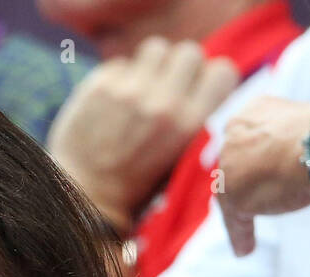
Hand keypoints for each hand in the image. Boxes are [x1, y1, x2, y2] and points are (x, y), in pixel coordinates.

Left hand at [48, 37, 238, 234]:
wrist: (87, 196)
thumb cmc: (138, 182)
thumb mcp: (182, 158)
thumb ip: (198, 118)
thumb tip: (209, 78)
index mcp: (191, 125)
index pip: (223, 70)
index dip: (210, 78)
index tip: (197, 90)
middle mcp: (163, 104)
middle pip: (188, 52)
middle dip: (180, 68)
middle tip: (167, 89)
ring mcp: (130, 92)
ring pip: (155, 48)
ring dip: (151, 65)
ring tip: (142, 90)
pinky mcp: (99, 86)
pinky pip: (121, 63)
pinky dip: (120, 77)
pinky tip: (114, 102)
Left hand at [215, 96, 309, 256]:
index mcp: (255, 110)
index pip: (251, 139)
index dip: (259, 157)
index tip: (267, 170)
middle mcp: (235, 134)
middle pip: (238, 166)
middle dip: (247, 183)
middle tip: (259, 201)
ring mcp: (229, 164)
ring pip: (234, 194)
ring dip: (241, 215)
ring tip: (247, 237)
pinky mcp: (231, 194)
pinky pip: (235, 219)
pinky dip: (241, 235)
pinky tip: (244, 250)